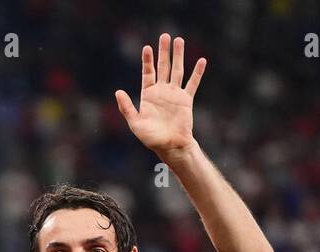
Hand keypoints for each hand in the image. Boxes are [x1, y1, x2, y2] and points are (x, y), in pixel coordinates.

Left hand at [115, 34, 204, 157]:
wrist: (170, 146)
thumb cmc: (151, 138)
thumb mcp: (135, 123)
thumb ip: (126, 108)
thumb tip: (118, 91)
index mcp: (148, 95)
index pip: (148, 73)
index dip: (147, 61)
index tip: (147, 48)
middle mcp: (162, 91)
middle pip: (163, 67)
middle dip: (163, 52)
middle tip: (165, 36)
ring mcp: (175, 94)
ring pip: (177, 70)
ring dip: (178, 56)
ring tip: (179, 40)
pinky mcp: (186, 100)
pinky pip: (192, 84)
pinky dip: (197, 73)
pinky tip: (201, 61)